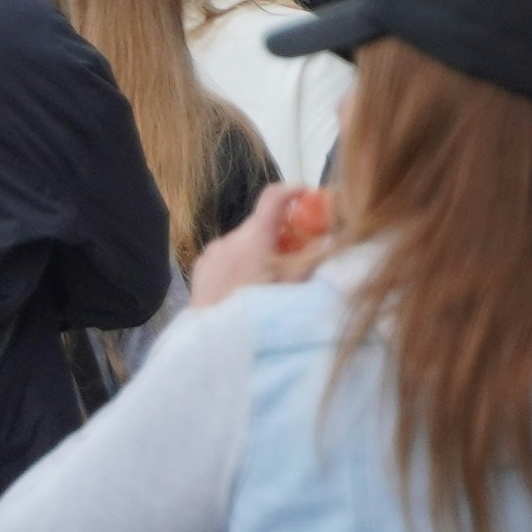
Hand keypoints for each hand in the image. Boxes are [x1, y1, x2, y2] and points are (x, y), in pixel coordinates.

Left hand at [187, 183, 337, 309]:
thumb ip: (311, 262)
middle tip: (296, 252)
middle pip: (261, 223)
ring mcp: (214, 251)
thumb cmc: (257, 315)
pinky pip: (227, 254)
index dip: (293, 190)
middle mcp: (231, 239)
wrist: (214, 341)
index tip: (308, 194)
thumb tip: (328, 241)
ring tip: (268, 278)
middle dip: (280, 232)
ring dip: (259, 249)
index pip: (273, 197)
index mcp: (254, 239)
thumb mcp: (292, 290)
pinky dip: (240, 261)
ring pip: (244, 241)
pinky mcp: (202, 265)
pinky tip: (245, 285)